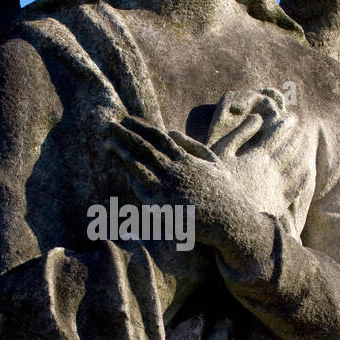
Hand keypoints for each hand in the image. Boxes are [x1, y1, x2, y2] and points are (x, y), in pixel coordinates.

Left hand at [103, 114, 255, 252]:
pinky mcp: (162, 208)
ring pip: (139, 167)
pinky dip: (133, 180)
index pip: (158, 137)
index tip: (127, 119)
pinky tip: (125, 171)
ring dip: (123, 154)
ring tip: (109, 144)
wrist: (229, 220)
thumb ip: (192, 145)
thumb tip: (171, 131)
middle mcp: (174, 171)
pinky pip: (142, 191)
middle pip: (144, 148)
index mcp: (185, 159)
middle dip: (126, 135)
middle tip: (110, 125)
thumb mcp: (213, 161)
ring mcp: (167, 189)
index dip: (141, 127)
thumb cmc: (224, 191)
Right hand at [207, 89, 309, 220]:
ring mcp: (277, 187)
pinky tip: (308, 170)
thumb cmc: (215, 181)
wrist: (220, 215)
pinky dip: (305, 176)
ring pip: (297, 165)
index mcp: (258, 156)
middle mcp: (272, 170)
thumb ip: (240, 133)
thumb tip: (257, 118)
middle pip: (290, 148)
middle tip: (301, 129)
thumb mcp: (222, 153)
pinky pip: (297, 187)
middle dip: (296, 137)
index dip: (286, 124)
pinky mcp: (279, 203)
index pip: (277, 135)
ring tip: (305, 145)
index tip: (291, 118)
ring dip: (303, 153)